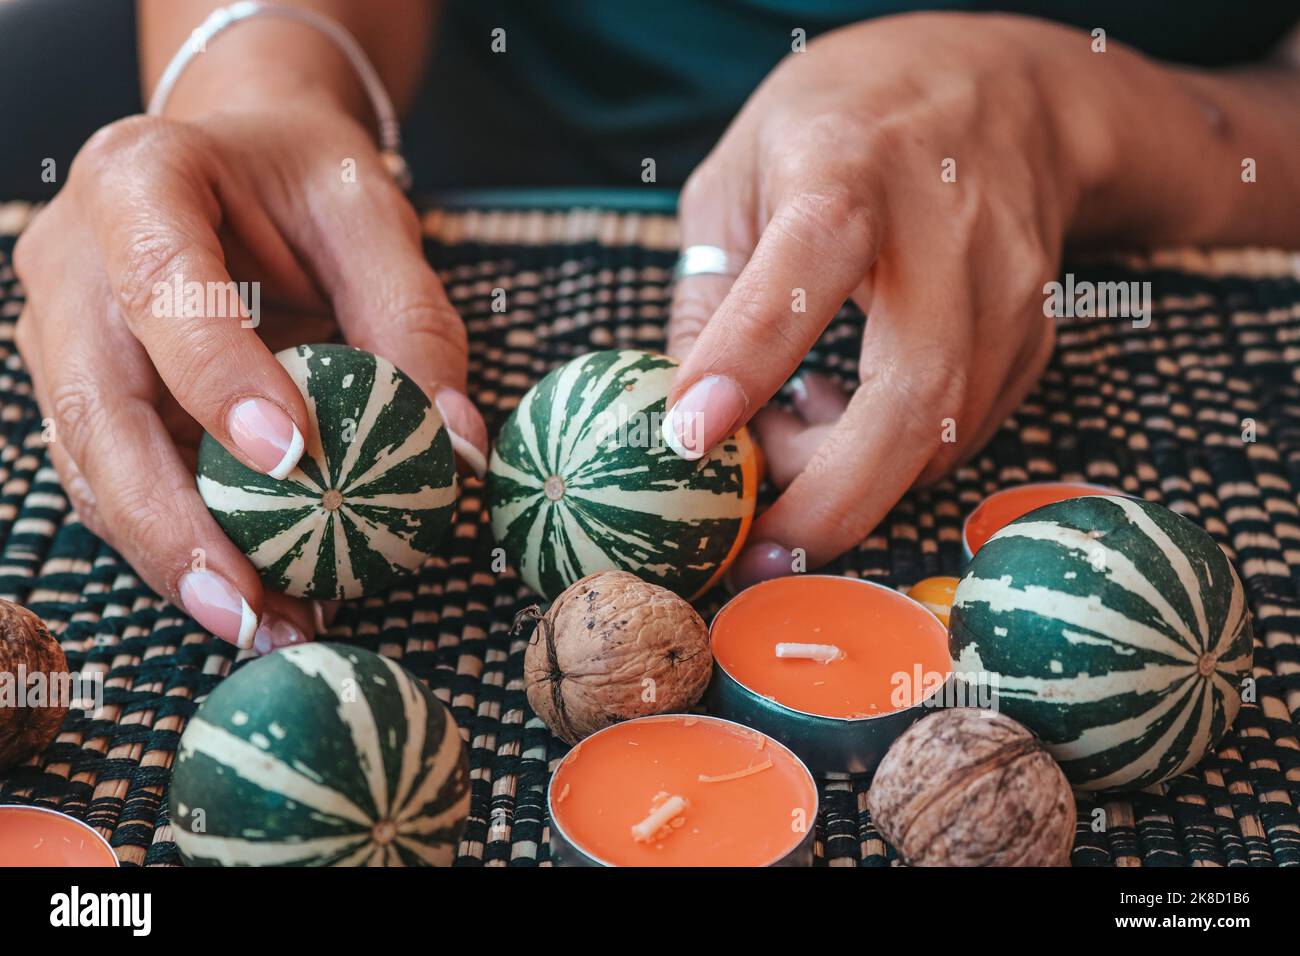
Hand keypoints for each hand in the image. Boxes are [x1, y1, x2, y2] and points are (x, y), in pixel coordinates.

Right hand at [13, 100, 486, 650]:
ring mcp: (66, 337)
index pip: (163, 283)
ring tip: (270, 626)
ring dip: (178, 559)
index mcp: (140, 182)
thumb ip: (413, 319)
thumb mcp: (373, 218)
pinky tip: (260, 598)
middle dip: (169, 522)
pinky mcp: (89, 396)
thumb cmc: (306, 181)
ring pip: (94, 466)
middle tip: (249, 609)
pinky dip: (189, 547)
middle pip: (94, 406)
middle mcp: (76, 264)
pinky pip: (122, 484)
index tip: (292, 458)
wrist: (240, 160)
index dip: (215, 376)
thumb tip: (457, 446)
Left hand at [664, 13, 1095, 584]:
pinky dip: (893, 460)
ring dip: (852, 481)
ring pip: (942, 436)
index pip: (804, 272)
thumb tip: (686, 422)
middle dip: (831, 498)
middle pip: (911, 393)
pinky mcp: (1033, 338)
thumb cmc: (846, 124)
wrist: (1011, 92)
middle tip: (760, 553)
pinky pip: (961, 436)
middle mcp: (948, 234)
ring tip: (789, 443)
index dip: (745, 365)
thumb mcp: (741, 174)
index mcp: (852, 171)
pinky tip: (848, 418)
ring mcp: (1008, 292)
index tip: (689, 441)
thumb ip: (710, 295)